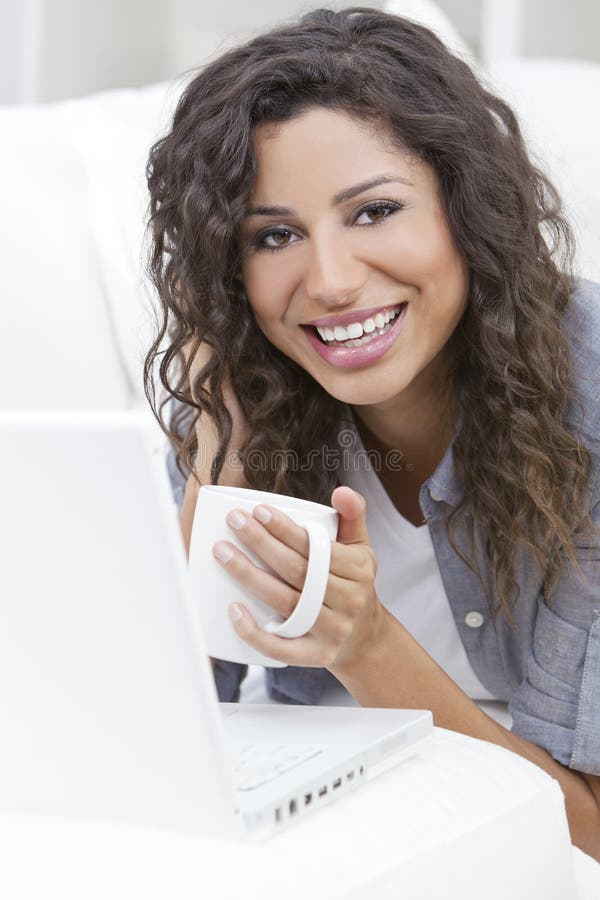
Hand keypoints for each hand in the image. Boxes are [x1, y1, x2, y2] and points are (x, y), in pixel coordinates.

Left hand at [212, 486, 385, 669]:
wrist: (365, 639)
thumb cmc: (353, 585)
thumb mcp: (360, 549)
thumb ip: (353, 516)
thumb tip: (341, 491)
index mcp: (358, 570)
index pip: (316, 547)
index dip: (285, 528)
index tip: (258, 510)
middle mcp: (348, 601)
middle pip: (296, 571)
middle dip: (260, 543)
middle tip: (233, 522)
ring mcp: (332, 630)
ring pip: (284, 602)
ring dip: (248, 576)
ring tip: (222, 552)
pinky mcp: (316, 655)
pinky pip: (281, 647)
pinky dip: (255, 631)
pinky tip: (233, 610)